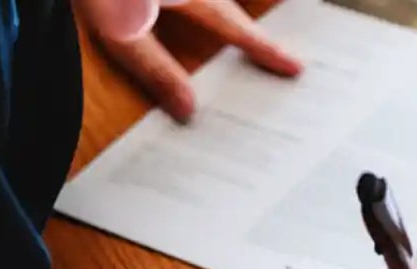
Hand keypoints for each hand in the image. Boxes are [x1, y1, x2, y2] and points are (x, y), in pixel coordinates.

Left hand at [74, 0, 301, 121]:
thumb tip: (190, 109)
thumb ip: (156, 68)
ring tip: (236, 33)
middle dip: (248, 28)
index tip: (295, 67)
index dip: (264, 50)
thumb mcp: (121, 29)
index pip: (233, 26)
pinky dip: (201, 8)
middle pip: (225, 3)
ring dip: (222, 12)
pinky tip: (187, 14)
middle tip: (274, 54)